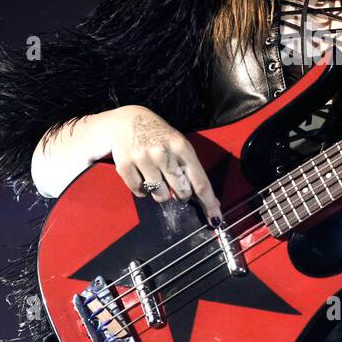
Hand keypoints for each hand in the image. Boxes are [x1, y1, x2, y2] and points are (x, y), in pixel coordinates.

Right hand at [104, 105, 223, 223]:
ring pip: (160, 195)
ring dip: (160, 192)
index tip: (215, 220)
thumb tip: (208, 201)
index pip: (200, 182)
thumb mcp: (178, 145)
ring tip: (155, 176)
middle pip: (181, 192)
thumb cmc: (159, 137)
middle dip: (181, 195)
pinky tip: (141, 174)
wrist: (126, 121)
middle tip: (175, 185)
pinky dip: (142, 189)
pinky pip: (139, 192)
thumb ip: (190, 170)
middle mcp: (163, 153)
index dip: (209, 203)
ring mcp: (143, 159)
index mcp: (182, 147)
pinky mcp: (125, 166)